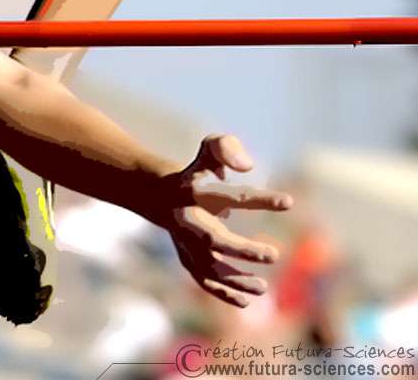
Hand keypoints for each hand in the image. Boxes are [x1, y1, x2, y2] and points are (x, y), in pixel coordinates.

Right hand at [158, 134, 293, 306]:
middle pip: (212, 239)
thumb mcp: (210, 150)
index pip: (227, 195)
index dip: (258, 199)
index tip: (288, 202)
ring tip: (264, 288)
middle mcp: (187, 218)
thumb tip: (248, 166)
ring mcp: (184, 241)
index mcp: (194, 191)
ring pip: (207, 267)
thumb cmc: (198, 172)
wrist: (161, 195)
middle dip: (241, 250)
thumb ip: (228, 149)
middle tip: (273, 255)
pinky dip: (223, 293)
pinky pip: (203, 280)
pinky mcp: (186, 257)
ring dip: (235, 279)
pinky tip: (248, 301)